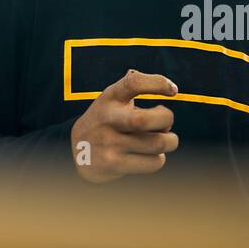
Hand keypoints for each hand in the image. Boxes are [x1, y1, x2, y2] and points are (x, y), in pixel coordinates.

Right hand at [70, 69, 179, 183]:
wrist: (75, 150)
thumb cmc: (108, 120)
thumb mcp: (113, 98)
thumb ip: (137, 88)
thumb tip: (170, 96)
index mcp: (110, 97)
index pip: (133, 83)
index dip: (157, 83)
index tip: (173, 90)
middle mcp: (108, 119)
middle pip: (144, 120)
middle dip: (167, 119)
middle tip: (166, 123)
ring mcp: (110, 143)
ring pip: (157, 144)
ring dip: (169, 141)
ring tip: (162, 140)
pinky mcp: (115, 164)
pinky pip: (153, 162)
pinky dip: (159, 158)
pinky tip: (150, 154)